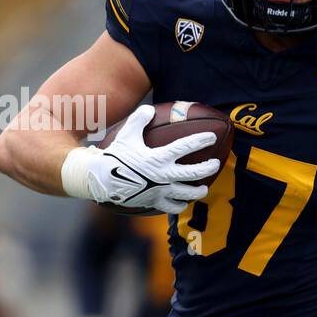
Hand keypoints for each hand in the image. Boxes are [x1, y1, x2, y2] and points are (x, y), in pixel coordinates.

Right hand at [65, 104, 219, 213]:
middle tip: (215, 163)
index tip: (211, 137)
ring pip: (187, 193)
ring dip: (198, 191)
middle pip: (194, 173)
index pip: (186, 146)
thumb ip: (139, 120)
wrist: (102, 180)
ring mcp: (161, 190)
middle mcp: (164, 175)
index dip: (200, 140)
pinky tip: (183, 202)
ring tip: (204, 188)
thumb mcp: (126, 134)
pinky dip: (180, 205)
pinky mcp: (155, 202)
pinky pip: (172, 207)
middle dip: (208, 167)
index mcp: (159, 157)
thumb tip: (149, 109)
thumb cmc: (115, 155)